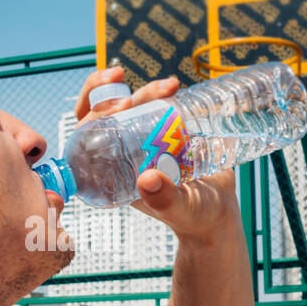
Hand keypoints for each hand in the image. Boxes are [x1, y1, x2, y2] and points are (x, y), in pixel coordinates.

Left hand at [74, 65, 238, 243]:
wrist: (220, 211)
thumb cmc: (195, 218)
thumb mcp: (179, 209)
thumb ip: (164, 199)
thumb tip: (146, 180)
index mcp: (113, 174)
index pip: (86, 140)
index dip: (90, 114)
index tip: (116, 106)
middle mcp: (124, 154)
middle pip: (104, 116)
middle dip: (110, 93)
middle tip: (133, 91)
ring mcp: (146, 141)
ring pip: (132, 106)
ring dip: (145, 90)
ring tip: (172, 86)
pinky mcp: (167, 132)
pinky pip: (155, 106)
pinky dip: (163, 93)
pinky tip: (176, 88)